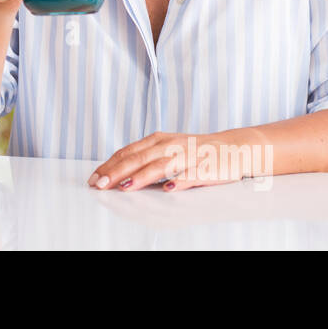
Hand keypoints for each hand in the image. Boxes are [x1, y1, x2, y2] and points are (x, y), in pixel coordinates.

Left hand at [87, 131, 252, 191]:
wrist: (233, 147)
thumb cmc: (195, 151)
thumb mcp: (166, 148)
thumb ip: (144, 158)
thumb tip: (116, 172)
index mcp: (158, 140)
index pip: (128, 152)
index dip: (109, 165)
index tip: (94, 178)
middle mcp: (170, 145)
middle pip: (139, 158)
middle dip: (118, 172)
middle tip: (101, 184)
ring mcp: (188, 156)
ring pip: (162, 165)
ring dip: (142, 177)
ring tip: (126, 187)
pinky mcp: (206, 167)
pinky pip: (191, 175)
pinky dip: (180, 181)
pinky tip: (169, 188)